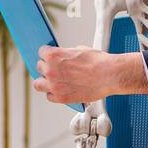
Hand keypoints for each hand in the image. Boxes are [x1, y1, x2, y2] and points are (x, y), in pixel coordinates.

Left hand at [33, 45, 147, 104]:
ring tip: (52, 81)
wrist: (109, 75)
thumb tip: (63, 58)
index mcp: (54, 55)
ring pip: (38, 84)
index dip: (47, 53)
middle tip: (55, 68)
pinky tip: (61, 90)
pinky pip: (49, 97)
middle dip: (46, 67)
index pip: (41, 52)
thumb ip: (66, 55)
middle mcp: (51, 70)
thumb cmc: (98, 62)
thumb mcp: (79, 50)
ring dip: (44, 82)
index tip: (51, 56)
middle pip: (39, 67)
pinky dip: (53, 94)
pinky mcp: (62, 98)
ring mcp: (55, 85)